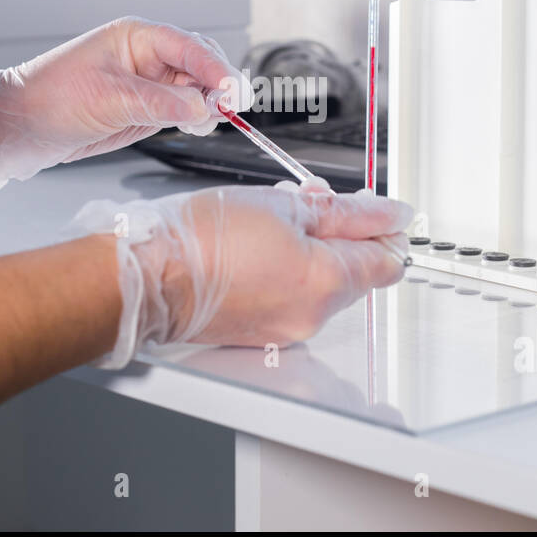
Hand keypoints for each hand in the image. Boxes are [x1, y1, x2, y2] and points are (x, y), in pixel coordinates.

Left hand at [0, 16, 245, 199]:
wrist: (16, 130)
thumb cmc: (46, 99)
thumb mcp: (106, 100)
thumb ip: (158, 103)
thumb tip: (202, 107)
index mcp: (135, 37)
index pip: (189, 47)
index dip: (215, 69)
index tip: (232, 92)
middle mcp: (146, 58)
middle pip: (201, 65)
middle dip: (218, 85)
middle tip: (229, 109)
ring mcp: (148, 85)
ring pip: (197, 90)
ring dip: (209, 104)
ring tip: (208, 120)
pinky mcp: (145, 110)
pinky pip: (183, 110)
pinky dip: (196, 118)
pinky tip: (197, 125)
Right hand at [64, 182, 413, 366]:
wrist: (148, 277)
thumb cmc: (202, 239)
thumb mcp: (285, 204)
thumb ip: (347, 211)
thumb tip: (388, 213)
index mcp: (327, 282)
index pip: (388, 260)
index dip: (385, 228)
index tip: (376, 209)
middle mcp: (313, 315)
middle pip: (354, 271)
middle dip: (342, 233)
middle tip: (313, 202)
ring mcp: (287, 329)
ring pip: (321, 283)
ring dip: (311, 249)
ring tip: (275, 218)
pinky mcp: (262, 334)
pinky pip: (291, 299)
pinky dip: (286, 271)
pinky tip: (258, 246)